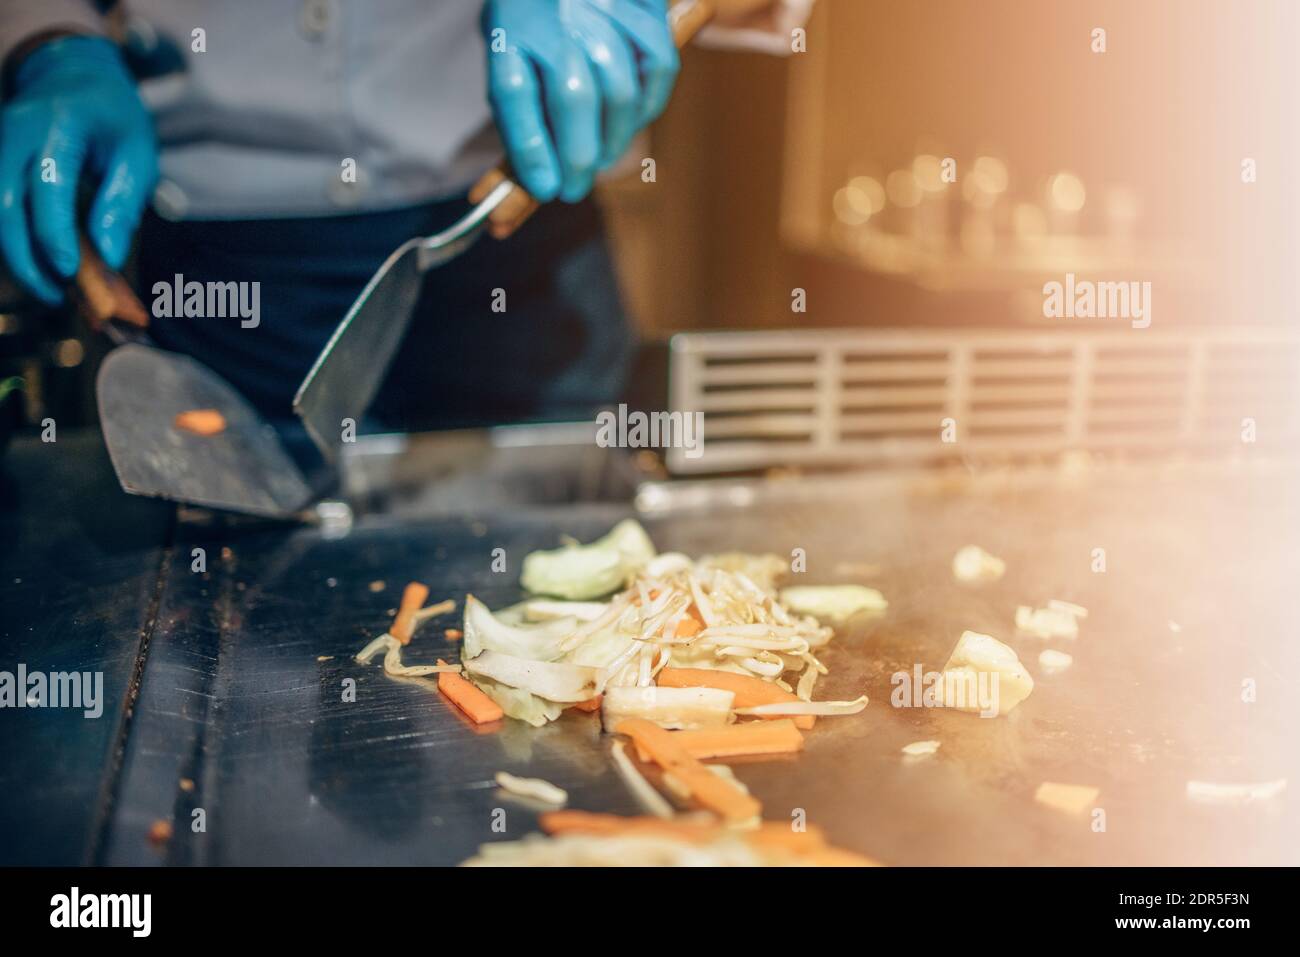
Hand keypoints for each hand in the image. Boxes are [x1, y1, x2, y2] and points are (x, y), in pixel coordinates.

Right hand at [0, 36, 157, 304]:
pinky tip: (38, 267)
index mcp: (59, 125)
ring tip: (52, 289)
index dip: (54, 233)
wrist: (72, 75)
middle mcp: (15, 133)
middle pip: (4, 205)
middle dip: (26, 258)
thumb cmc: (113, 118)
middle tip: (59, 295)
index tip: (70, 273)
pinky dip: (12, 242)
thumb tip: (109, 258)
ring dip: (16, 256)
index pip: (48, 184)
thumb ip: (121, 203)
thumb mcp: (136, 153)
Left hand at [482, 0, 678, 203]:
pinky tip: (631, 120)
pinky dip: (648, 106)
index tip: (545, 189)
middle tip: (575, 188)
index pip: (513, 93)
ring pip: (619, 91)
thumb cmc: (536, 17)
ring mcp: (605, 5)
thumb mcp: (509, 48)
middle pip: (573, 97)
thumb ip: (519, 103)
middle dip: (577, 158)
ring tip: (603, 158)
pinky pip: (657, 68)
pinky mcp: (645, 5)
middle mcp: (558, 12)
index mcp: (513, 26)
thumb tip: (540, 172)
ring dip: (614, 139)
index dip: (529, 149)